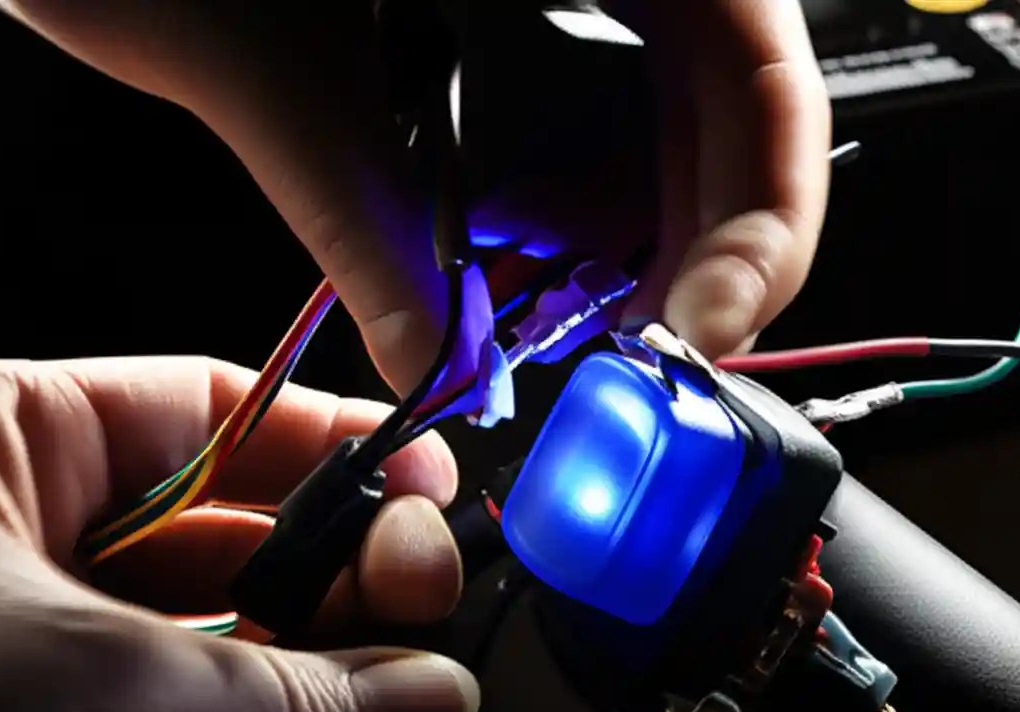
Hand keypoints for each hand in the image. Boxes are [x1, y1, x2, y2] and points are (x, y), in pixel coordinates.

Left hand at [0, 0, 827, 382]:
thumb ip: (358, 214)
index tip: (699, 332)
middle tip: (638, 368)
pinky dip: (559, 218)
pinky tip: (514, 276)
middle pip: (724, 121)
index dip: (761, 217)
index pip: (761, 70)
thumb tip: (431, 362)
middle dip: (692, 257)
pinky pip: (581, 132)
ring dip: (628, 250)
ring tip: (569, 336)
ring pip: (659, 136)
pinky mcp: (507, 25)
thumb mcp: (257, 53)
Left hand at [0, 356, 477, 711]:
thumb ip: (290, 682)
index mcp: (5, 442)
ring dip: (321, 647)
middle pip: (235, 519)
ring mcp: (48, 627)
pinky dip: (273, 699)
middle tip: (421, 588)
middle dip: (342, 557)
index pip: (212, 408)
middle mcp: (30, 529)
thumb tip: (430, 690)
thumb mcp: (111, 675)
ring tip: (398, 677)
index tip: (427, 478)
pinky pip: (191, 685)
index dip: (337, 438)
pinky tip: (346, 705)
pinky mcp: (68, 696)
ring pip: (224, 618)